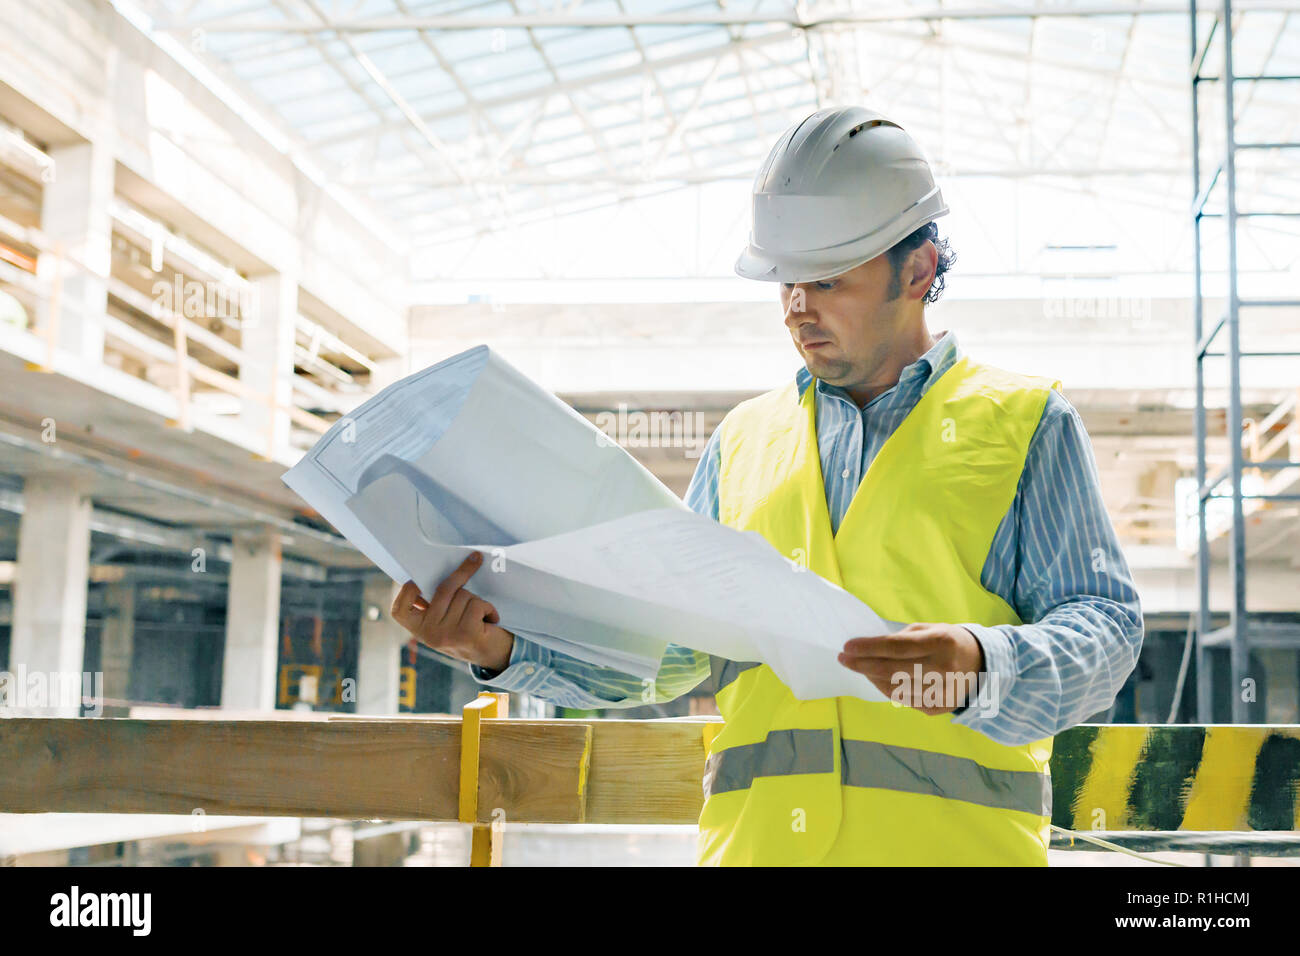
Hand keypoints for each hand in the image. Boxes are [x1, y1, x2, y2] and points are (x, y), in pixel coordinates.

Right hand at [390, 553, 514, 670]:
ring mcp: (446, 635)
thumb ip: (436, 602)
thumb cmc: (467, 629)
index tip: (416, 581)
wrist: (490, 656)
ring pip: (464, 595)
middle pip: (444, 589)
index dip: (406, 592)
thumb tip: (440, 567)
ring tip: (478, 614)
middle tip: (475, 560)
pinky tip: (488, 620)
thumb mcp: (445, 619)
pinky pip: (478, 604)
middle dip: (462, 576)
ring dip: (476, 600)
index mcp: (418, 629)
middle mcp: (428, 634)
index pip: (400, 610)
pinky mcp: (467, 634)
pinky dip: (488, 608)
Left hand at [837, 623, 985, 713]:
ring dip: (872, 677)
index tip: (847, 647)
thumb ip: (903, 637)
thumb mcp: (931, 629)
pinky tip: (877, 679)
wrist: (983, 666)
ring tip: (860, 667)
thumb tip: (870, 648)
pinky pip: (904, 700)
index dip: (869, 648)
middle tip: (844, 659)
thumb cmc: (949, 641)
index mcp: (941, 642)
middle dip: (863, 664)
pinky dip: (886, 689)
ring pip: (895, 689)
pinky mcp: (939, 708)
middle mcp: (943, 669)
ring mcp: (942, 692)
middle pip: (892, 670)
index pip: (897, 647)